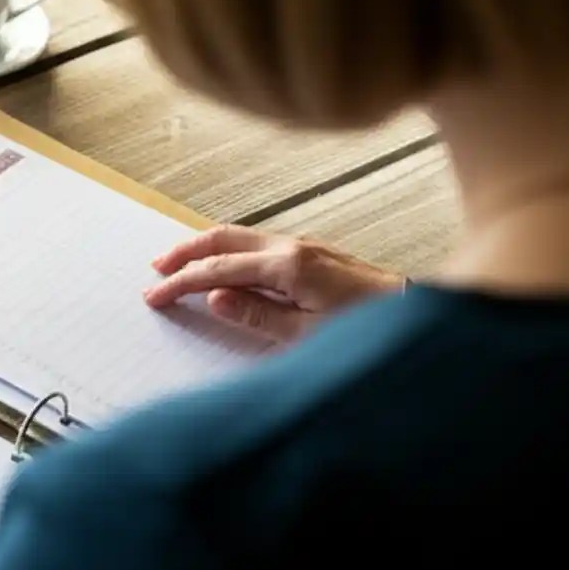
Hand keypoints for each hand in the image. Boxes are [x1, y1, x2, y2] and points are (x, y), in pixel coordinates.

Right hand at [143, 225, 403, 341]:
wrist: (413, 314)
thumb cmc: (363, 330)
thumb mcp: (306, 335)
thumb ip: (257, 314)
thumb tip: (215, 298)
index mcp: (287, 266)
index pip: (217, 270)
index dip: (181, 283)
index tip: (155, 295)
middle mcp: (291, 246)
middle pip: (222, 238)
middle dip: (184, 252)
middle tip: (155, 269)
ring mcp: (302, 244)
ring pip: (238, 234)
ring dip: (203, 246)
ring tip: (177, 261)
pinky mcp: (310, 250)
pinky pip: (255, 240)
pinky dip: (227, 248)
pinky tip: (220, 261)